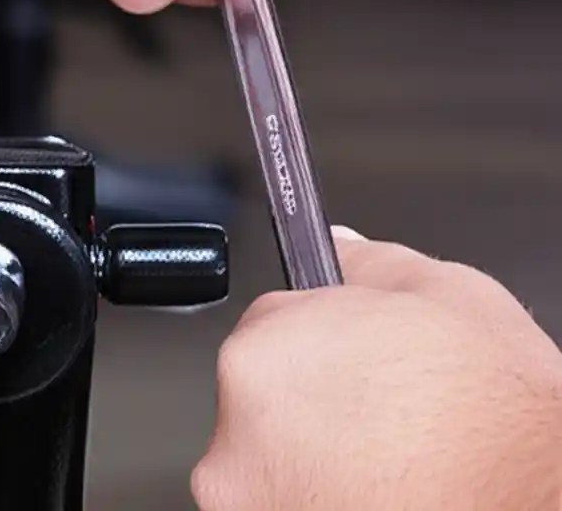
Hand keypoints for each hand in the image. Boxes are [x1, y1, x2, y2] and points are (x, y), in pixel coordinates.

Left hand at [192, 228, 561, 509]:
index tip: (357, 368)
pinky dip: (316, 500)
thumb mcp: (451, 296)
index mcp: (264, 352)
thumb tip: (339, 248)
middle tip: (382, 419)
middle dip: (315, 402)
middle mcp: (236, 426)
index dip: (326, 345)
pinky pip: (280, 502)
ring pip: (271, 458)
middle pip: (263, 395)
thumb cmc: (497, 426)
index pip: (270, 329)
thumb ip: (372, 265)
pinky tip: (376, 495)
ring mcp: (243, 492)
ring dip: (313, 457)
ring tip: (388, 463)